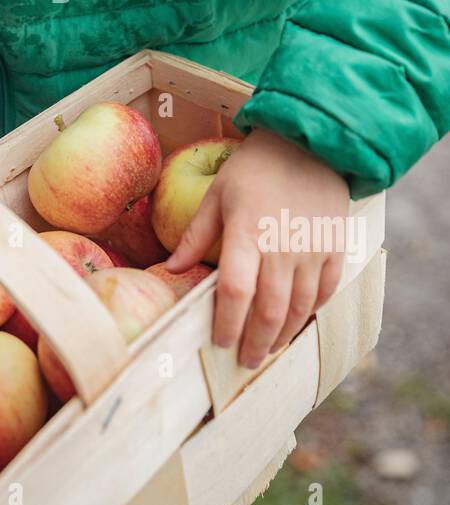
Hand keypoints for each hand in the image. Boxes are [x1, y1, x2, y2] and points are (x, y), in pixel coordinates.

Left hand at [162, 127, 350, 368]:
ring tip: (268, 349)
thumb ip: (195, 235)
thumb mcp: (217, 193)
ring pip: (299, 308)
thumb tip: (170, 269)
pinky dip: (310, 313)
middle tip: (245, 361)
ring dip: (282, 335)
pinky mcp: (334, 248)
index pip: (236, 293)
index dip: (228, 324)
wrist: (309, 143)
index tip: (219, 342)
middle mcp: (282, 247)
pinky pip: (325, 292)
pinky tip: (296, 323)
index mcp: (247, 233)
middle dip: (256, 343)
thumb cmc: (255, 167)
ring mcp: (312, 250)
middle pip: (269, 311)